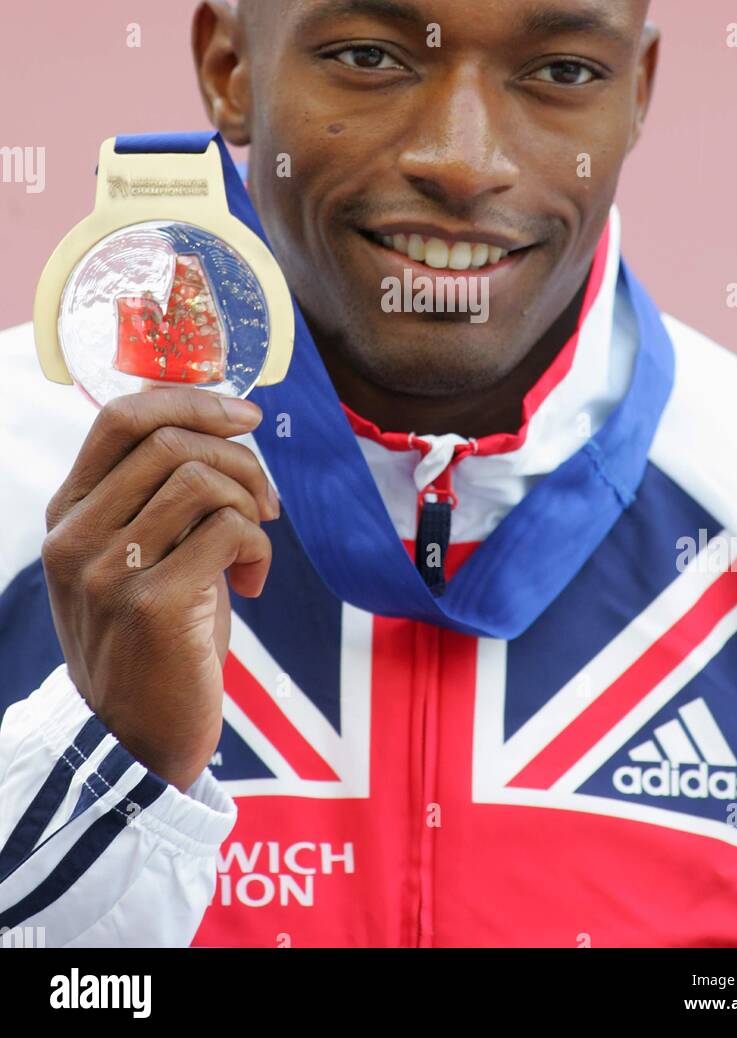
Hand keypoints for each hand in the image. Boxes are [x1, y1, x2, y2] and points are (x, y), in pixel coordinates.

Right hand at [41, 388, 278, 790]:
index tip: (244, 414)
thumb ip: (160, 496)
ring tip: (255, 545)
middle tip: (264, 501)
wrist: (135, 741)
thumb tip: (225, 426)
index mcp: (68, 514)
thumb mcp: (139, 554)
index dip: (192, 400)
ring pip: (202, 481)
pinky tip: (252, 583)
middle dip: (239, 459)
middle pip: (171, 441)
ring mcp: (107, 571)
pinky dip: (258, 548)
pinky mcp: (152, 605)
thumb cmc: (154, 639)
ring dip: (250, 505)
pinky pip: (229, 531)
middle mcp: (75, 537)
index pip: (121, 417)